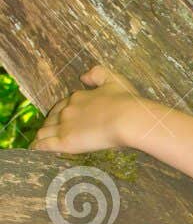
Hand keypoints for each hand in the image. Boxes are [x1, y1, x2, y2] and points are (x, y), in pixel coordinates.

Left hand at [30, 64, 144, 153]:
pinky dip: (38, 146)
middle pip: (52, 118)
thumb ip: (97, 74)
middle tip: (53, 132)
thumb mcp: (114, 80)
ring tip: (41, 141)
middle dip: (51, 124)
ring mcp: (65, 126)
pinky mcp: (66, 142)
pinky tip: (34, 149)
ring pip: (44, 130)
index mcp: (78, 97)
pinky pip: (44, 145)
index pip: (63, 105)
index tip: (64, 118)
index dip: (62, 112)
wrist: (128, 119)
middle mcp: (68, 110)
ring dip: (43, 135)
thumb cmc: (126, 101)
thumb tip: (83, 76)